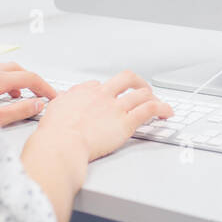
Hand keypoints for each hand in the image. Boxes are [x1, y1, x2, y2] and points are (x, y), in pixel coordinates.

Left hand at [0, 62, 57, 126]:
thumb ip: (18, 111)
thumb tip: (36, 105)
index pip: (29, 78)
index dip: (44, 87)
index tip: (52, 95)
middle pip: (18, 69)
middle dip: (32, 81)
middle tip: (40, 93)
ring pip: (3, 70)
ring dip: (16, 80)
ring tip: (19, 95)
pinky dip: (2, 80)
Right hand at [37, 70, 171, 161]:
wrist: (61, 143)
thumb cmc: (55, 132)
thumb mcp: (54, 109)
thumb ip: (63, 102)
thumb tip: (64, 98)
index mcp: (83, 93)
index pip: (100, 85)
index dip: (108, 90)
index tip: (111, 96)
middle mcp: (102, 96)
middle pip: (126, 78)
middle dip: (137, 83)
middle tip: (142, 90)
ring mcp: (115, 108)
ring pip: (142, 93)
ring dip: (154, 97)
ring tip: (159, 104)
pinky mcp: (126, 122)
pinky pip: (149, 109)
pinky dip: (162, 108)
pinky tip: (167, 113)